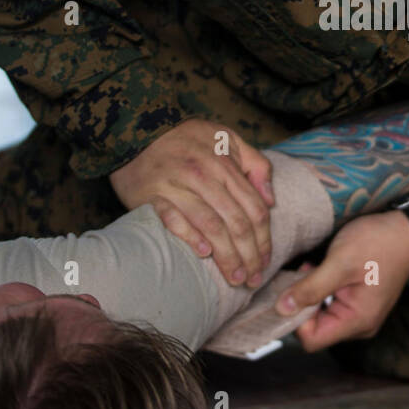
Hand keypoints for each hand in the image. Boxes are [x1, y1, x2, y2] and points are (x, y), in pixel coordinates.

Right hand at [110, 119, 274, 286]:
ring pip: (210, 225)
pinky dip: (189, 236)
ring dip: (226, 256)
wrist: (138, 128)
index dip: (264, 239)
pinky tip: (202, 253)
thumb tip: (271, 199)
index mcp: (225, 165)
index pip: (254, 209)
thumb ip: (255, 164)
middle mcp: (204, 176)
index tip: (266, 261)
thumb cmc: (188, 137)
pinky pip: (173, 218)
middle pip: (236, 223)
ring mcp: (178, 186)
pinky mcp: (152, 195)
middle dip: (249, 255)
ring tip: (235, 278)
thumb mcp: (228, 138)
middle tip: (253, 279)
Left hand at [274, 210, 408, 351]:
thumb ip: (311, 287)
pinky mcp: (359, 303)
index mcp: (357, 320)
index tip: (296, 289)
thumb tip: (282, 308)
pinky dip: (320, 291)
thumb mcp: (340, 262)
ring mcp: (361, 314)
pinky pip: (331, 307)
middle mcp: (360, 324)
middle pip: (315, 330)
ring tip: (313, 268)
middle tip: (305, 272)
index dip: (296, 318)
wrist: (407, 230)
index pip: (312, 340)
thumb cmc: (379, 244)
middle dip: (303, 303)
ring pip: (321, 317)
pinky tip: (321, 270)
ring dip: (310, 294)